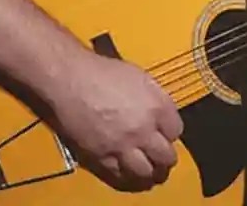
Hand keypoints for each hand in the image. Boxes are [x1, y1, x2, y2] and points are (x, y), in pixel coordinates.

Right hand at [46, 51, 183, 191]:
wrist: (70, 79)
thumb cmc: (102, 72)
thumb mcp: (139, 77)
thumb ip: (155, 98)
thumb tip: (160, 113)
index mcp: (157, 106)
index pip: (176, 130)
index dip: (170, 133)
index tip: (164, 133)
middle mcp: (144, 129)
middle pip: (166, 156)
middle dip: (165, 158)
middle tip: (162, 158)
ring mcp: (123, 145)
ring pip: (146, 171)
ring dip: (150, 172)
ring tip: (149, 170)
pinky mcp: (102, 156)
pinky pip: (120, 174)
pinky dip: (127, 174)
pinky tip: (127, 170)